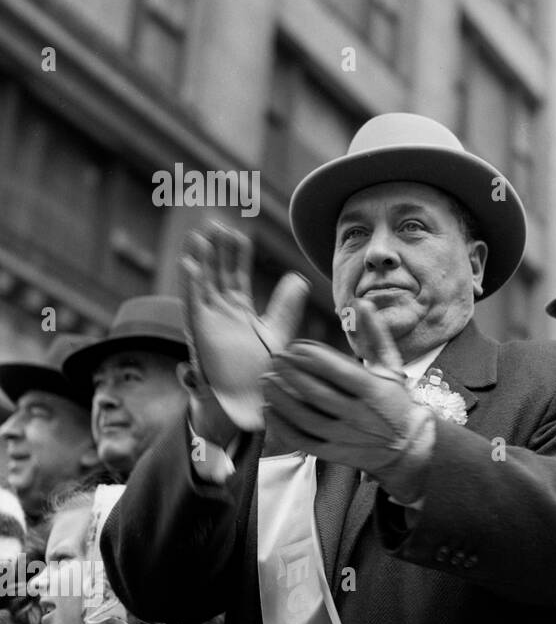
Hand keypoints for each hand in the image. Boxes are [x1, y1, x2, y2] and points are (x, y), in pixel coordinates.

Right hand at [180, 221, 309, 431]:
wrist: (252, 402)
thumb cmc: (261, 372)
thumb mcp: (277, 332)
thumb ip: (285, 305)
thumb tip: (298, 277)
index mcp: (239, 311)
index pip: (235, 274)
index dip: (236, 253)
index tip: (238, 230)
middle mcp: (220, 314)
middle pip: (216, 273)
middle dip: (215, 249)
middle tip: (214, 221)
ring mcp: (209, 323)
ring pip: (201, 284)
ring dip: (198, 260)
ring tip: (199, 235)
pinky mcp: (201, 335)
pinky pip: (193, 305)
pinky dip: (191, 284)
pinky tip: (189, 262)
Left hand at [260, 299, 433, 500]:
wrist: (408, 447)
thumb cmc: (396, 400)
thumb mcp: (391, 366)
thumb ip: (376, 334)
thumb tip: (363, 303)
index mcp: (374, 390)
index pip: (338, 371)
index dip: (312, 357)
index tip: (294, 346)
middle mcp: (359, 415)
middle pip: (318, 393)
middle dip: (291, 374)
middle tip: (273, 358)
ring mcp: (345, 436)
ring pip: (306, 418)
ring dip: (282, 399)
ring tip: (266, 381)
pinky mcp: (334, 453)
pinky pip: (303, 441)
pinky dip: (283, 426)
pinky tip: (270, 410)